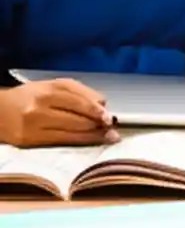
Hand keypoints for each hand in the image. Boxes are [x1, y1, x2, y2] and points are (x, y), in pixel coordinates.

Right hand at [0, 80, 118, 146]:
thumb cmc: (28, 97)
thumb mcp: (52, 86)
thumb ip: (79, 91)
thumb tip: (103, 103)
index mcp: (48, 90)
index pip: (79, 101)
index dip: (96, 111)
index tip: (110, 117)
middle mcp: (41, 106)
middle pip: (77, 117)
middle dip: (98, 124)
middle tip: (112, 128)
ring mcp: (35, 125)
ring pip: (71, 131)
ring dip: (93, 135)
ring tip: (108, 137)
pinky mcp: (30, 140)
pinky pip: (62, 141)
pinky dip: (80, 141)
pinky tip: (92, 141)